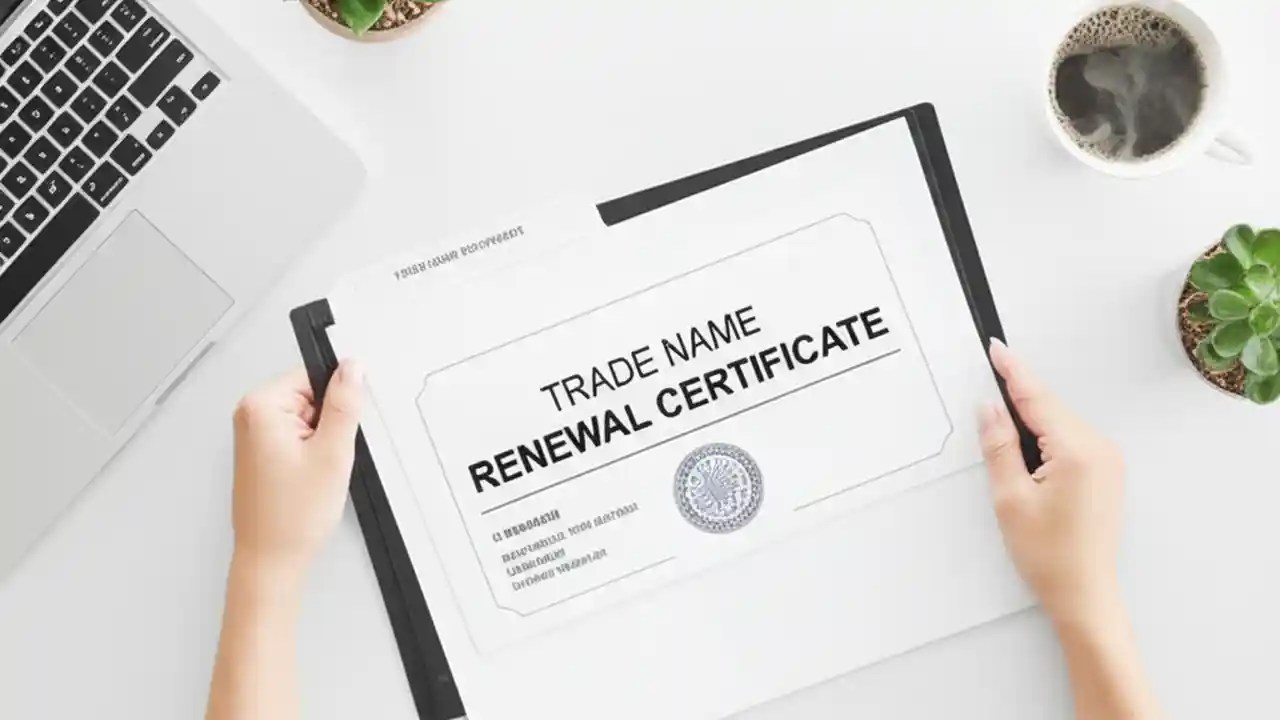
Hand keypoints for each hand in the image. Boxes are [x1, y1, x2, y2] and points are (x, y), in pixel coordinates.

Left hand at [231, 362, 363, 573]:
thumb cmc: (291, 517)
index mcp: (261, 406)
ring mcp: (255, 436)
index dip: (337, 401)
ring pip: (308, 418)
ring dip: (322, 441)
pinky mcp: (262, 453)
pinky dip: (313, 453)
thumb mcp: (332, 453)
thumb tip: (352, 367)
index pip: (313, 375)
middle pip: (310, 395)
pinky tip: (311, 477)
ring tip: (318, 472)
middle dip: (330, 423)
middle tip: (329, 457)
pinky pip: (298, 436)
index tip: (340, 428)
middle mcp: (251, 416)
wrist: (272, 560)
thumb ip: (344, 404)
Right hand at [979, 339, 1124, 627]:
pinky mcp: (1106, 472)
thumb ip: (999, 445)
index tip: (996, 349)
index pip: (1037, 398)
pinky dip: (1047, 435)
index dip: (1013, 372)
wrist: (1085, 594)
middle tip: (987, 378)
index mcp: (1077, 451)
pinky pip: (1072, 439)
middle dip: (1018, 396)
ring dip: (1032, 419)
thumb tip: (990, 408)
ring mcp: (1108, 460)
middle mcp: (1100, 449)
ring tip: (1001, 420)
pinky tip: (1027, 445)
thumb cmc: (1049, 555)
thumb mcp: (1010, 498)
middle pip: (1050, 408)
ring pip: (1060, 423)